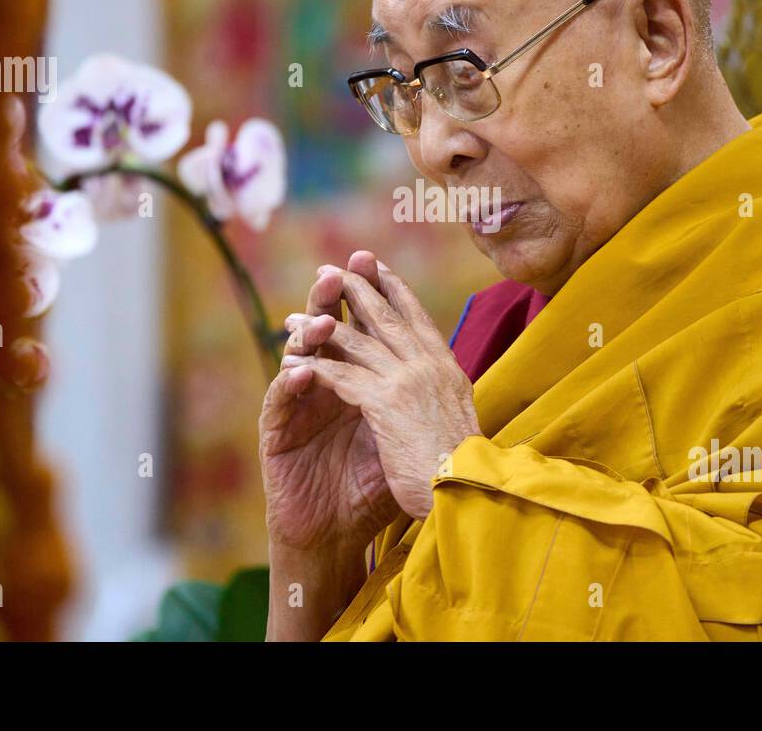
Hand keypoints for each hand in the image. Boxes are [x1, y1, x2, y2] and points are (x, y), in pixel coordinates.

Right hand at [258, 252, 400, 554]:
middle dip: (334, 297)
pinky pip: (280, 400)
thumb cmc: (369, 487)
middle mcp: (323, 382)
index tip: (376, 262)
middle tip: (341, 270)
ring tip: (325, 321)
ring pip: (299, 355)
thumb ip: (411, 404)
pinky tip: (301, 370)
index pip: (359, 326)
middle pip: (328, 328)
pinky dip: (290, 383)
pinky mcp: (277, 430)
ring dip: (311, 335)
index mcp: (355, 378)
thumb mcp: (398, 438)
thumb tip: (448, 373)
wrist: (334, 532)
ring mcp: (298, 403)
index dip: (366, 295)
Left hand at [281, 254, 481, 519]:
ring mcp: (408, 380)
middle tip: (331, 269)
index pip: (418, 317)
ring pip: (356, 342)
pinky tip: (291, 366)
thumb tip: (438, 388)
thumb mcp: (456, 419)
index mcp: (447, 369)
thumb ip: (441, 396)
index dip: (395, 289)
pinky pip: (340, 376)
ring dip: (321, 330)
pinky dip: (313, 369)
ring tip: (293, 319)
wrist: (470, 494)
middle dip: (356, 289)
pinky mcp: (385, 402)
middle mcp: (429, 365)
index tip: (377, 268)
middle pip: (386, 316)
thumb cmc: (466, 470)